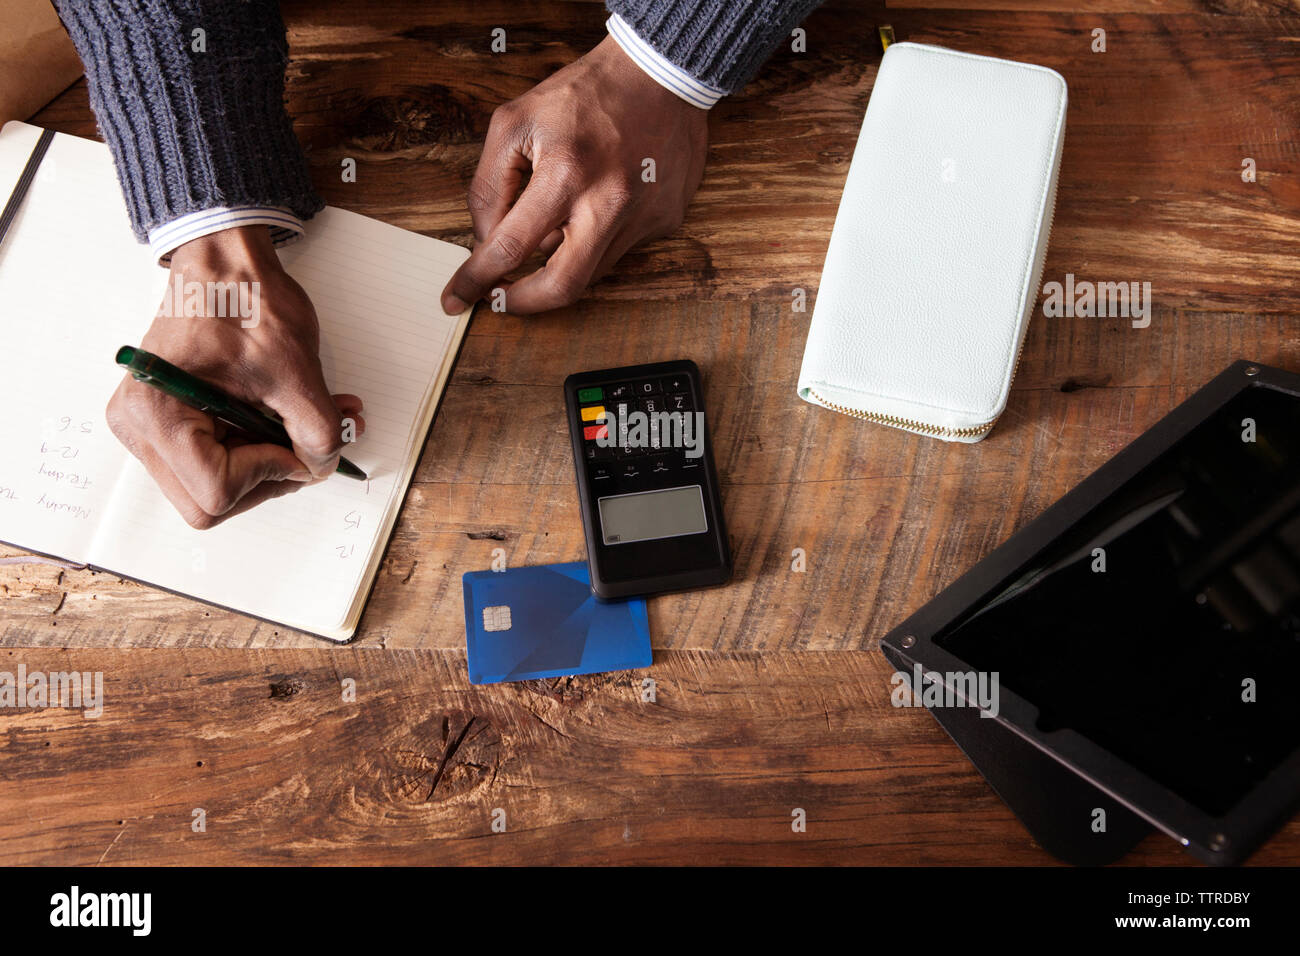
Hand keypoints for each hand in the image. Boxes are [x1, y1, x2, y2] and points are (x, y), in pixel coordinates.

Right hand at [106, 226, 363, 528]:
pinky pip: (216, 458)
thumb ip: (315, 432)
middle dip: (267, 478)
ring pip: (214, 487)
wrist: (225, 262)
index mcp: (156, 413)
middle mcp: (140, 427)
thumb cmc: (246, 298)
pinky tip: (289, 419)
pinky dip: (259, 446)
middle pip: (209, 502)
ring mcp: (152, 428)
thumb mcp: (296, 370)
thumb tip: (320, 467)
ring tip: (311, 425)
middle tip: (303, 447)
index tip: (297, 444)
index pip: (215, 491)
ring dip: (271, 461)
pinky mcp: (173, 422)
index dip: (269, 473)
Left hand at [441, 35, 708, 314]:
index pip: (511, 247)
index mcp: (566, 173)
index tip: (457, 297)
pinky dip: (590, 241)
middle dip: (523, 302)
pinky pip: (616, 250)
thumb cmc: (583, 93)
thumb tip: (486, 242)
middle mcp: (609, 202)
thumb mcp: (513, 124)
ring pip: (589, 271)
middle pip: (561, 287)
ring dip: (558, 260)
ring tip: (550, 220)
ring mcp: (642, 216)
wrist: (660, 73)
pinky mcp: (663, 220)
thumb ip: (490, 187)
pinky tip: (591, 205)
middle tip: (500, 298)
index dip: (477, 279)